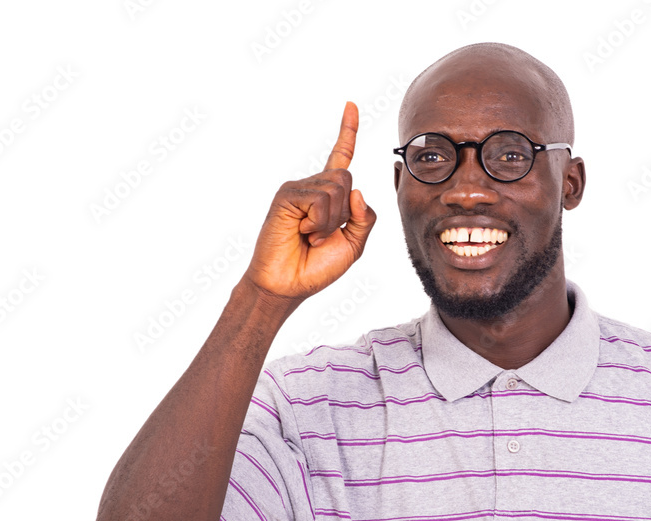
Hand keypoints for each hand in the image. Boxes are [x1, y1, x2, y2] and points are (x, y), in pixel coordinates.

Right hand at [242, 101, 376, 301]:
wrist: (288, 285)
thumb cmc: (317, 267)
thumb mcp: (354, 244)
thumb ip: (364, 218)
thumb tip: (358, 189)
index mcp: (328, 196)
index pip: (341, 156)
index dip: (347, 131)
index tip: (351, 105)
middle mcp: (312, 187)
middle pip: (347, 178)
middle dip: (345, 213)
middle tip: (323, 235)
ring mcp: (297, 189)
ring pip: (337, 187)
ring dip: (332, 220)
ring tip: (311, 235)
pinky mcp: (286, 195)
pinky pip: (320, 198)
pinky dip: (319, 221)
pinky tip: (302, 232)